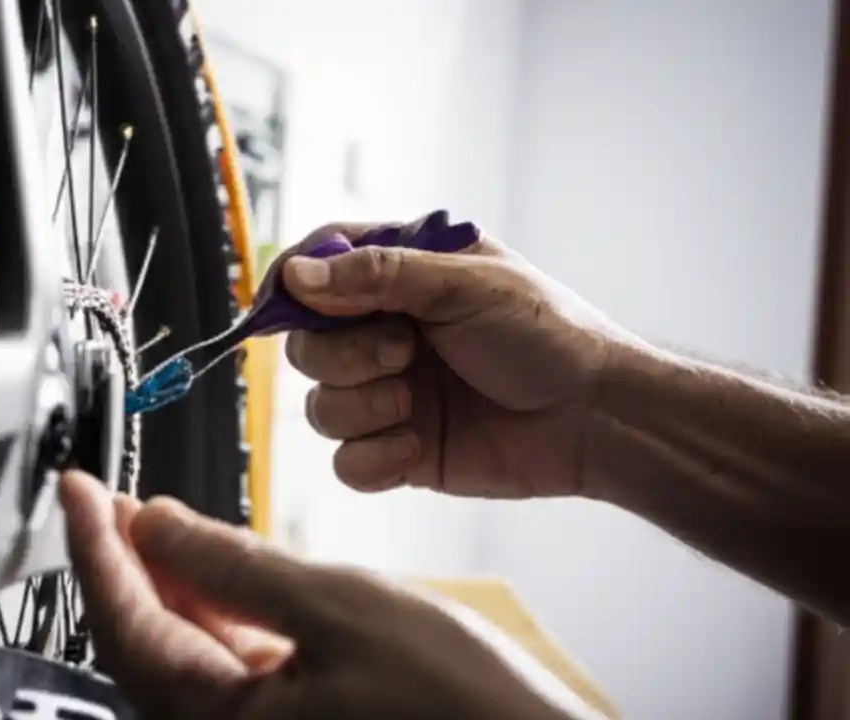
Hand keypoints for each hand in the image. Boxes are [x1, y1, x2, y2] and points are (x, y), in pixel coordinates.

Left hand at [59, 471, 599, 719]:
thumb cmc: (458, 705)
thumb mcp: (338, 608)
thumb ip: (232, 566)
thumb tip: (154, 525)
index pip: (124, 623)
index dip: (93, 546)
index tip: (75, 490)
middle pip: (143, 637)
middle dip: (122, 560)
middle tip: (104, 494)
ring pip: (183, 645)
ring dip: (166, 579)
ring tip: (151, 516)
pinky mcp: (291, 718)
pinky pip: (225, 657)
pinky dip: (214, 605)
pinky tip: (214, 564)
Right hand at [283, 217, 633, 497]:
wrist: (596, 420)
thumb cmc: (546, 335)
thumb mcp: (464, 285)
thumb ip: (377, 276)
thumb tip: (296, 276)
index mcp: (400, 277)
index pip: (317, 267)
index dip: (292, 286)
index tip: (283, 305)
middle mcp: (385, 333)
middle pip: (304, 344)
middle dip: (342, 355)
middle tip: (402, 353)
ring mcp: (390, 394)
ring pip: (318, 407)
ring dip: (359, 407)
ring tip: (414, 404)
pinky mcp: (400, 451)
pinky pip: (345, 462)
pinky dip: (372, 458)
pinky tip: (416, 449)